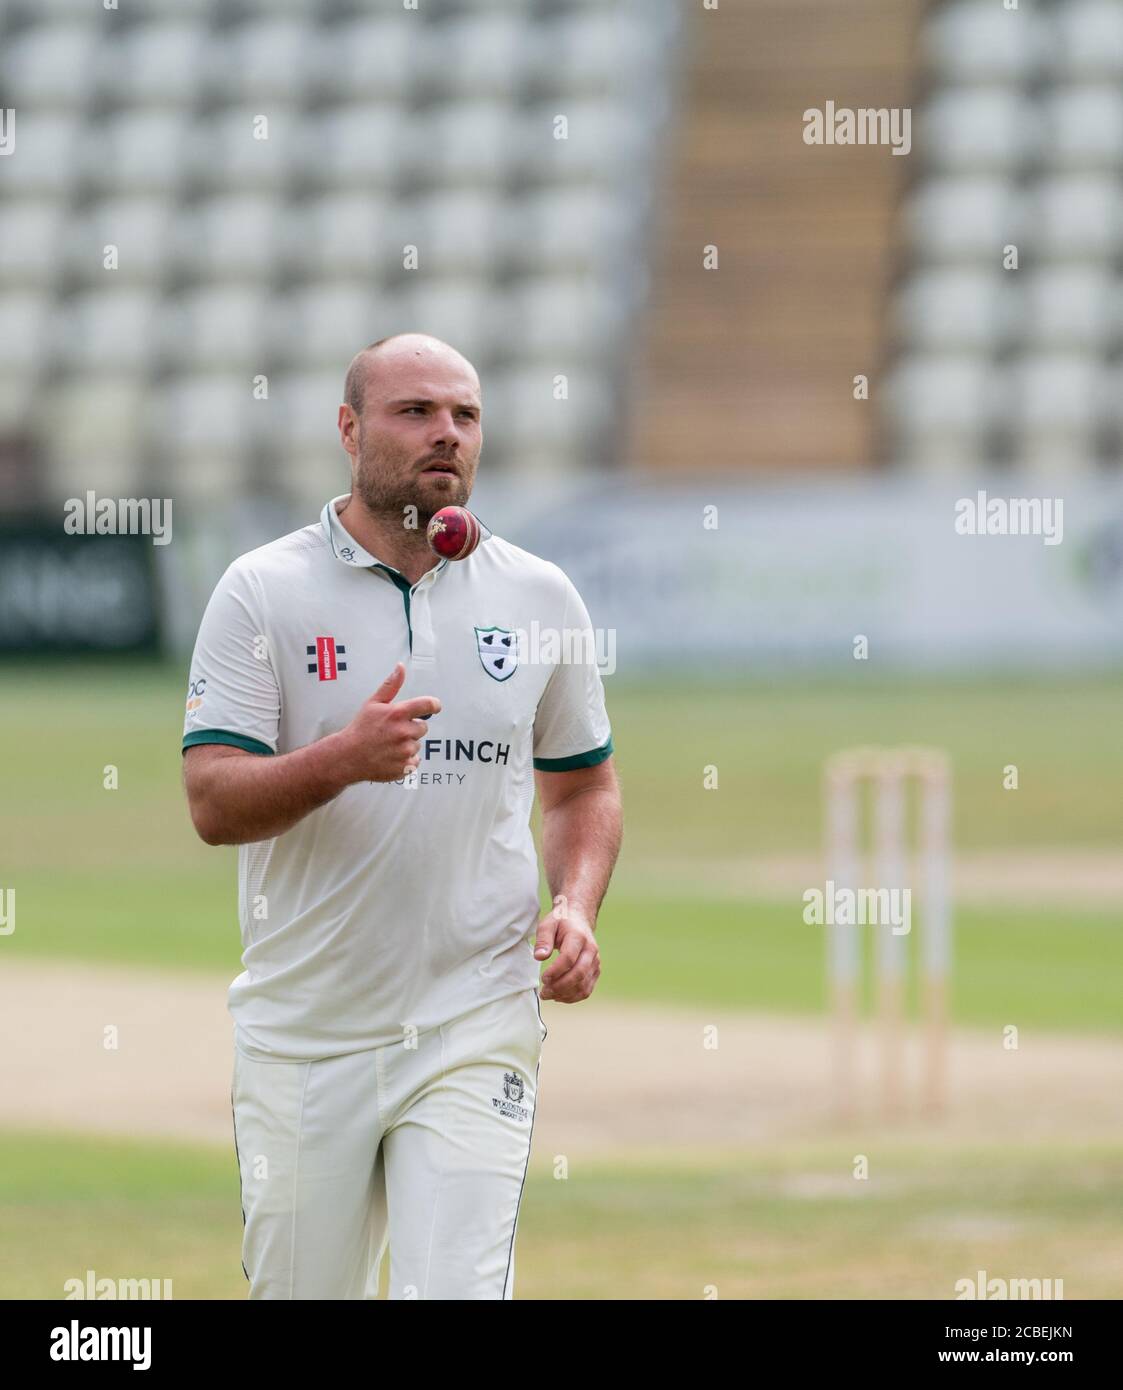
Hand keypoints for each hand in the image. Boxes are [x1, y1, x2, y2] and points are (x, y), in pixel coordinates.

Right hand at [337, 663, 440, 782]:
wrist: (347, 757)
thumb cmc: (360, 728)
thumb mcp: (373, 703)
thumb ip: (391, 686)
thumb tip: (401, 667)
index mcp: (397, 713)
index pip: (428, 705)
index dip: (433, 705)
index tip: (434, 707)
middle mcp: (403, 732)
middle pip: (423, 727)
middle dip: (411, 728)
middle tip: (393, 731)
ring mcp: (405, 751)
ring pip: (417, 745)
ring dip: (407, 744)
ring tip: (389, 745)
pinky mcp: (405, 767)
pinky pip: (414, 761)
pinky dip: (406, 760)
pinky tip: (391, 756)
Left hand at [534, 895, 599, 1002]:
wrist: (578, 920)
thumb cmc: (561, 923)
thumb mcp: (548, 924)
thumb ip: (543, 940)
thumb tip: (539, 957)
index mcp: (579, 937)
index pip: (569, 958)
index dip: (555, 971)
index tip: (543, 978)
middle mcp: (591, 950)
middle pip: (578, 974)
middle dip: (559, 987)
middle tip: (544, 992)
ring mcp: (595, 962)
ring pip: (583, 986)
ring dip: (564, 994)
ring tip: (548, 994)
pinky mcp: (595, 971)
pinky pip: (586, 990)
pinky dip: (572, 997)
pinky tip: (558, 996)